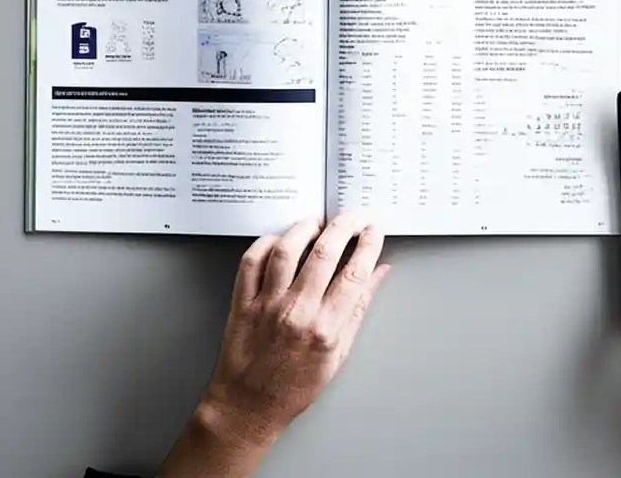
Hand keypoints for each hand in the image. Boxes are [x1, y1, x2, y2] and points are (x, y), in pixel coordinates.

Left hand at [161, 214, 389, 477]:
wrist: (248, 406)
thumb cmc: (295, 386)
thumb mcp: (339, 353)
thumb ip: (358, 309)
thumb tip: (378, 274)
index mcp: (326, 327)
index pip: (355, 272)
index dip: (369, 243)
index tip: (374, 229)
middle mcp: (297, 312)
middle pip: (325, 252)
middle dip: (344, 225)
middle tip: (352, 215)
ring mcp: (267, 305)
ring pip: (287, 250)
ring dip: (305, 228)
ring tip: (317, 223)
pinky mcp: (242, 303)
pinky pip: (252, 262)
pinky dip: (266, 244)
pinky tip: (279, 240)